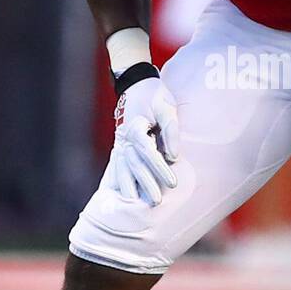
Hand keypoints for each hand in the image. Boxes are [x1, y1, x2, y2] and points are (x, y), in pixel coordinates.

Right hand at [111, 77, 179, 204]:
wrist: (136, 84)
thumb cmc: (155, 96)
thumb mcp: (167, 107)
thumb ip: (171, 130)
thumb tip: (173, 157)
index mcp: (136, 126)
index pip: (147, 150)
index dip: (159, 167)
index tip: (173, 181)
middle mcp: (124, 137)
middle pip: (133, 164)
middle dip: (145, 183)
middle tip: (157, 201)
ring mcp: (120, 142)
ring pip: (122, 168)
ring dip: (130, 186)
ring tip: (137, 204)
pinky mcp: (120, 146)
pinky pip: (116, 167)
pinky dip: (118, 181)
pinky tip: (121, 195)